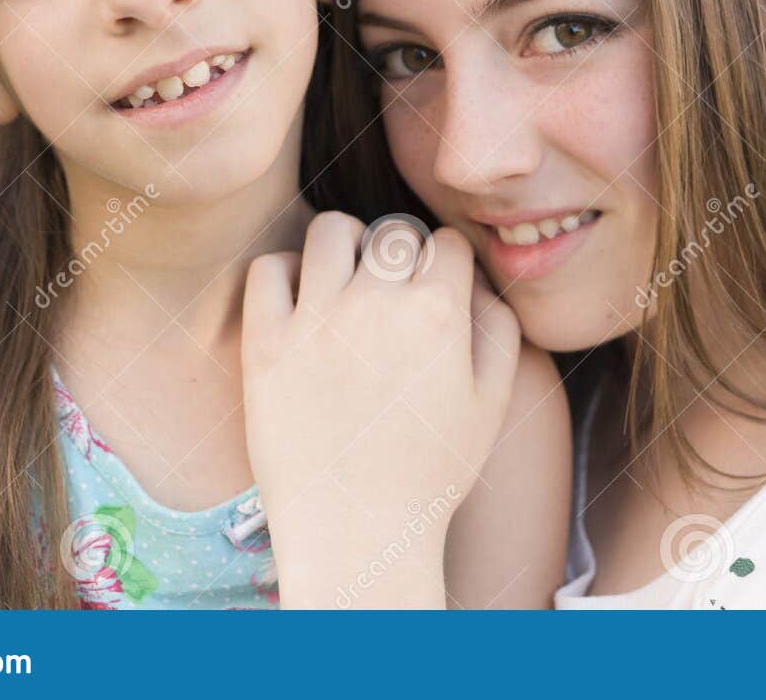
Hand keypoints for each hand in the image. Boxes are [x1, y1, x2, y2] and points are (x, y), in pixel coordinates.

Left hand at [240, 212, 520, 607]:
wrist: (357, 533)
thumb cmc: (431, 473)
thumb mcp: (491, 403)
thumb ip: (499, 328)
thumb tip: (478, 279)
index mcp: (438, 314)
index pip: (447, 242)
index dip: (446, 262)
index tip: (436, 287)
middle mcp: (376, 304)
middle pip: (391, 232)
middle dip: (399, 252)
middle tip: (392, 289)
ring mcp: (316, 321)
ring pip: (330, 232)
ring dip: (345, 247)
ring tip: (345, 281)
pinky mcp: (266, 343)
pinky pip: (268, 269)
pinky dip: (285, 272)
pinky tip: (300, 301)